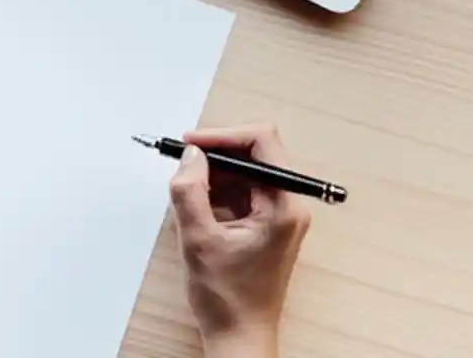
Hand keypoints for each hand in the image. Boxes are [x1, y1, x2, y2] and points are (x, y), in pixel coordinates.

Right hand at [169, 125, 311, 357]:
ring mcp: (280, 216)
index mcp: (284, 206)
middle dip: (216, 154)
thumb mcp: (198, 240)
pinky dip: (218, 191)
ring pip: (246, 173)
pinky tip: (197, 205)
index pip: (262, 142)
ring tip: (186, 187)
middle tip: (183, 161)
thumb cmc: (227, 299)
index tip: (192, 144)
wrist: (240, 337)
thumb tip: (190, 156)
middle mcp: (289, 205)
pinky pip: (243, 192)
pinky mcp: (267, 225)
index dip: (223, 136)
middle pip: (255, 154)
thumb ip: (190, 192)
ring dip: (215, 173)